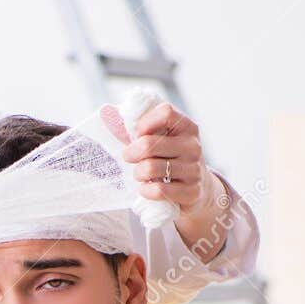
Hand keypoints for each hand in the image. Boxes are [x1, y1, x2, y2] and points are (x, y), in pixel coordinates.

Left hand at [112, 101, 219, 219]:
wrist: (198, 187)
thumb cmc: (170, 158)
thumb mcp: (162, 139)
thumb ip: (140, 127)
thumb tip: (106, 112)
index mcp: (187, 127)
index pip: (166, 112)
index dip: (144, 123)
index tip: (138, 134)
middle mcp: (193, 146)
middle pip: (148, 144)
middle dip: (131, 153)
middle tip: (128, 158)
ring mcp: (194, 169)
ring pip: (150, 168)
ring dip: (138, 173)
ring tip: (141, 174)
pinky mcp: (191, 191)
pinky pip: (158, 190)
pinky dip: (145, 190)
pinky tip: (147, 188)